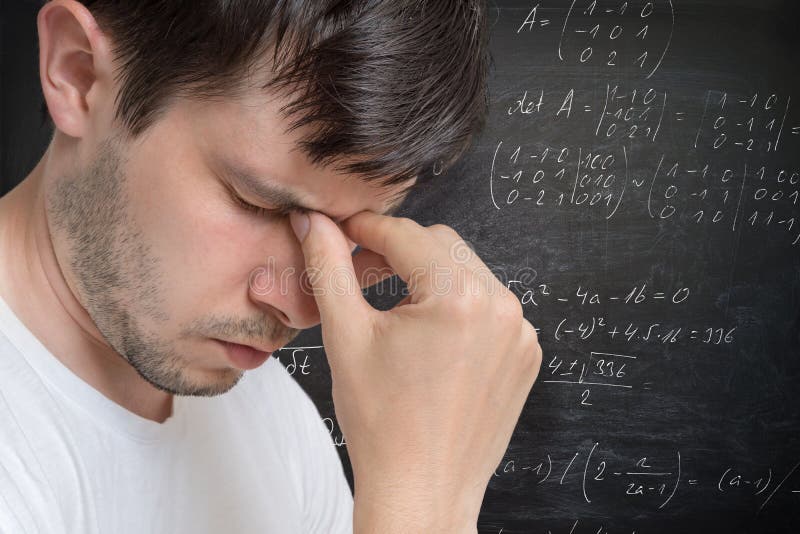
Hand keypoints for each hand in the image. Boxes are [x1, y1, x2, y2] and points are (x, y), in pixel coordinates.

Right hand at [289, 210, 541, 532]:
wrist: (421, 491)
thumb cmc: (381, 422)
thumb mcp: (345, 335)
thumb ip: (328, 266)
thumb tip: (312, 221)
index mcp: (459, 296)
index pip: (406, 234)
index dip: (365, 229)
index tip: (340, 232)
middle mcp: (501, 307)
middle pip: (441, 246)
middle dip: (398, 252)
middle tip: (360, 273)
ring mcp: (520, 332)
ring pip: (467, 273)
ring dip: (428, 278)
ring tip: (394, 312)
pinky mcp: (525, 354)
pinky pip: (489, 307)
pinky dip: (458, 308)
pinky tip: (429, 338)